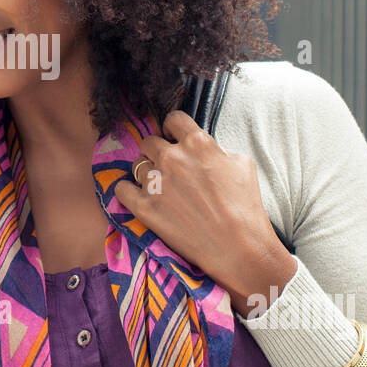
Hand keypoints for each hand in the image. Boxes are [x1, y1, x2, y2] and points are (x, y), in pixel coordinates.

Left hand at [113, 109, 294, 316]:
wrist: (237, 247)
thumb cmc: (246, 206)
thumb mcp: (242, 164)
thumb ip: (217, 150)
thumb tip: (205, 149)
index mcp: (196, 143)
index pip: (173, 119)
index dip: (173, 128)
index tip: (174, 138)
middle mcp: (171, 157)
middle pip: (149, 142)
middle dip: (157, 151)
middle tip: (168, 167)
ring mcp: (155, 182)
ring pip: (137, 165)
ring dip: (147, 173)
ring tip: (160, 188)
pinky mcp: (143, 207)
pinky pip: (121, 189)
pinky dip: (128, 191)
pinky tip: (140, 197)